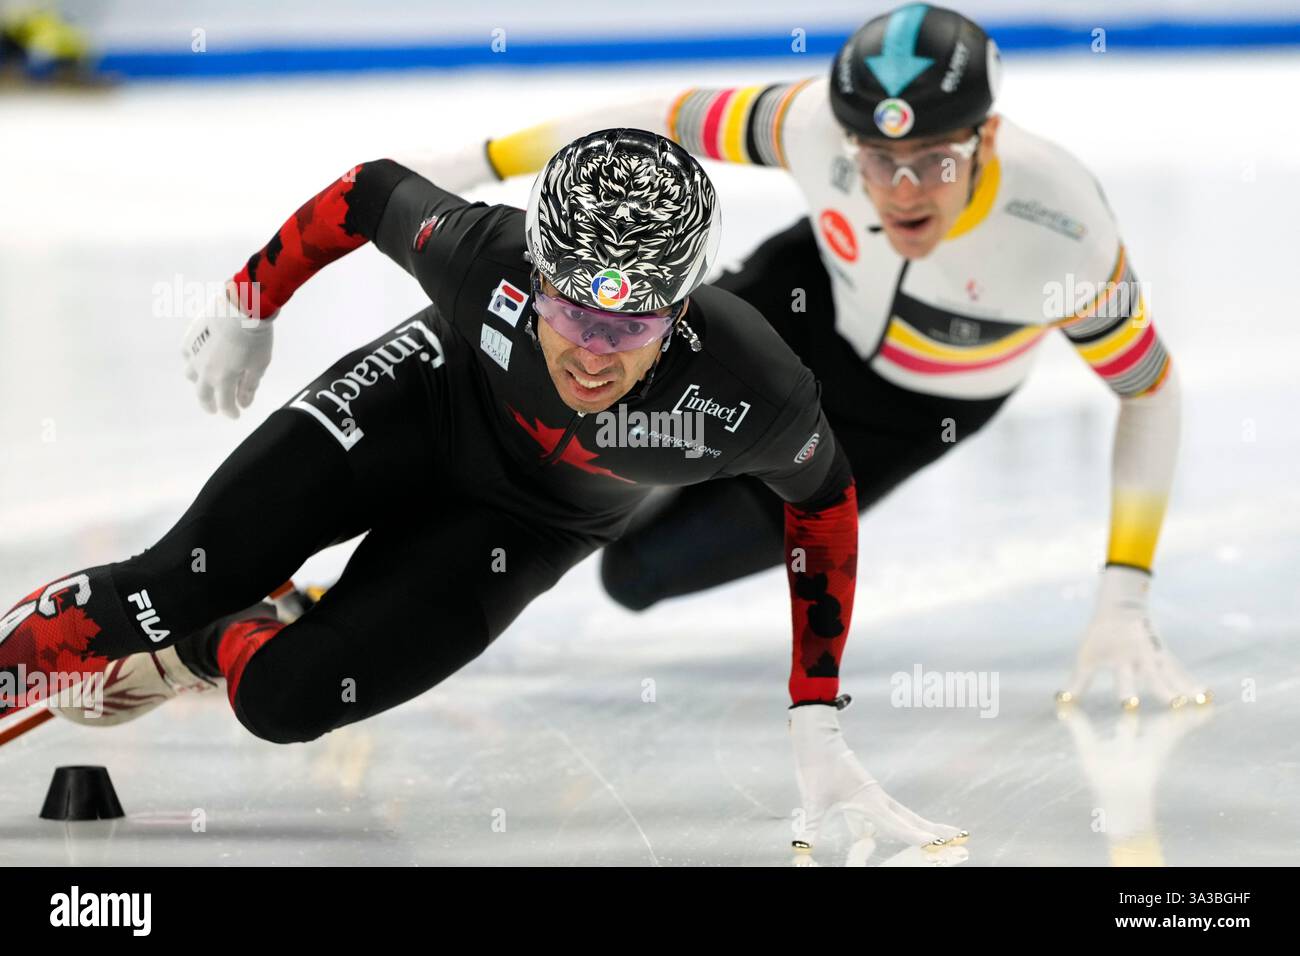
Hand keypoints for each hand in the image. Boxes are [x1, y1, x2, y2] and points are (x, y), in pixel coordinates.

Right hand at [182, 284, 273, 418]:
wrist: (242, 306)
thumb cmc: (256, 337)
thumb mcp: (259, 365)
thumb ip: (249, 386)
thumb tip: (244, 404)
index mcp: (223, 379)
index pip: (225, 404)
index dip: (230, 412)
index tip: (236, 415)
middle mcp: (204, 370)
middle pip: (202, 394)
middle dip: (209, 404)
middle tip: (214, 409)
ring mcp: (194, 353)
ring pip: (190, 374)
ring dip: (199, 382)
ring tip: (207, 383)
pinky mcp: (190, 337)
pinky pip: (187, 354)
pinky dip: (193, 360)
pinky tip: (200, 359)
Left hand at [788, 698, 966, 851]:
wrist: (817, 739)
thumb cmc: (816, 766)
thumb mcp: (813, 798)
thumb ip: (812, 825)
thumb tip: (803, 845)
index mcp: (869, 800)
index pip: (898, 825)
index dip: (917, 837)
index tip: (936, 845)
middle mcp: (876, 798)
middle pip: (911, 819)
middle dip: (933, 830)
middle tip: (958, 839)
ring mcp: (873, 795)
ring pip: (902, 815)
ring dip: (920, 826)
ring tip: (938, 837)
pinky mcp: (865, 792)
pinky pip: (886, 813)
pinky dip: (897, 822)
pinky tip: (889, 833)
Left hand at [1059, 566, 1210, 709]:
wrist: (1120, 607)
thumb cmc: (1100, 637)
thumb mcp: (1087, 658)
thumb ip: (1078, 682)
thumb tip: (1061, 701)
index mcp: (1121, 658)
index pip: (1124, 679)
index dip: (1127, 693)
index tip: (1131, 707)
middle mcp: (1142, 657)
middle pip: (1155, 676)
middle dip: (1164, 691)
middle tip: (1175, 705)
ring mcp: (1156, 655)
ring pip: (1173, 674)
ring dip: (1186, 688)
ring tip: (1201, 703)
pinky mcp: (1165, 655)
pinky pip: (1180, 670)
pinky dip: (1191, 682)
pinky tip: (1206, 695)